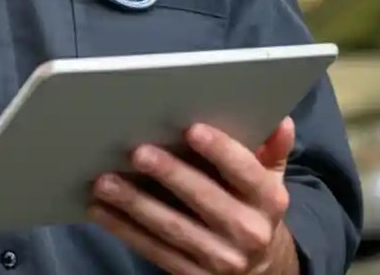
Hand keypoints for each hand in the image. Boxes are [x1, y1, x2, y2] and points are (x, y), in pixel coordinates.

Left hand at [88, 118, 299, 274]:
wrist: (262, 268)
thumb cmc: (253, 207)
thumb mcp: (270, 178)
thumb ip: (272, 149)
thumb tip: (279, 120)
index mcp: (269, 199)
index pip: (246, 171)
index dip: (220, 150)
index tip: (191, 129)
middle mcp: (249, 231)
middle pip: (205, 200)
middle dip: (170, 175)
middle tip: (137, 152)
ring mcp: (221, 259)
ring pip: (173, 229)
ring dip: (135, 205)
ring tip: (105, 182)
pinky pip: (154, 251)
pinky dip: (125, 230)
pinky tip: (100, 210)